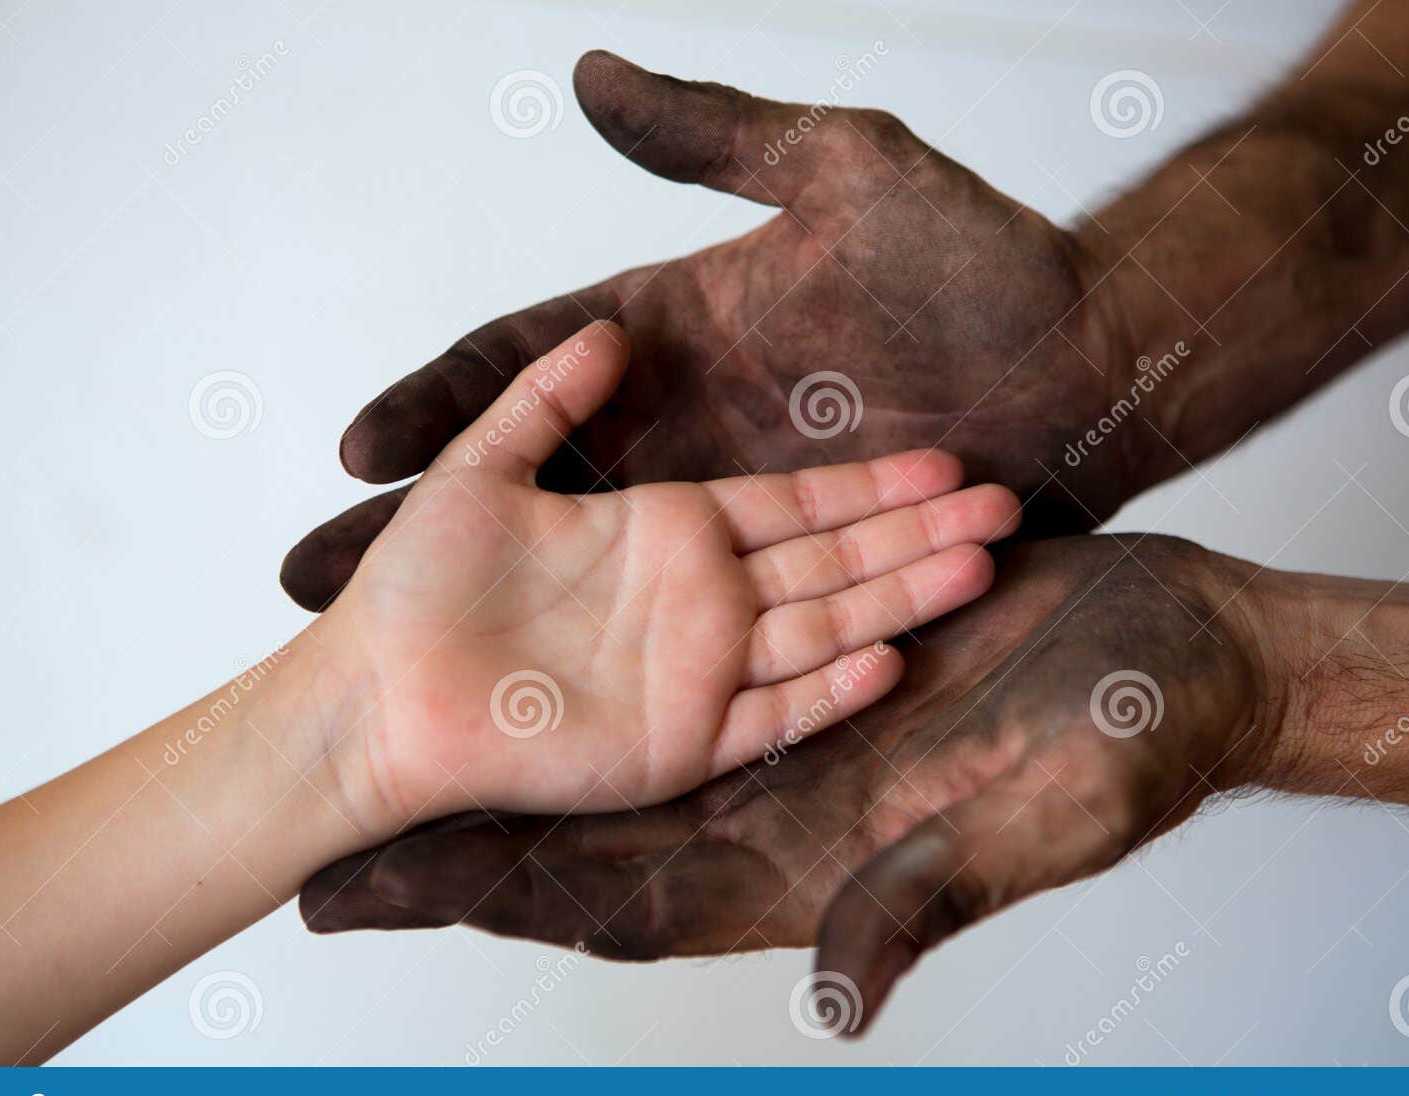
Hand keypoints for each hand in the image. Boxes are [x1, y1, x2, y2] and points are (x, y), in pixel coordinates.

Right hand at [279, 51, 1130, 611]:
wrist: (1092, 365)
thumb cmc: (980, 264)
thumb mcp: (844, 172)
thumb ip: (716, 137)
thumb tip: (588, 77)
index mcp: (677, 333)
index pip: (524, 363)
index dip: (433, 395)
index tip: (351, 441)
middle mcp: (687, 432)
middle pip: (530, 487)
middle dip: (419, 531)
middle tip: (316, 579)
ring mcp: (735, 517)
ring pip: (590, 572)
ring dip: (490, 619)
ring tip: (395, 662)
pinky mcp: (791, 584)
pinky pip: (693, 625)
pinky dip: (612, 659)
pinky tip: (544, 705)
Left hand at [302, 533, 1275, 1029]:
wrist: (1188, 642)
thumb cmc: (1129, 751)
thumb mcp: (1031, 822)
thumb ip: (923, 900)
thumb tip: (834, 1004)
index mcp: (800, 858)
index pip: (611, 893)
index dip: (489, 897)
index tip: (356, 900)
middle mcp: (767, 785)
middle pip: (581, 807)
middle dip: (461, 803)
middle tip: (329, 777)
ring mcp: (781, 707)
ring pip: (619, 702)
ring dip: (522, 690)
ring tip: (402, 660)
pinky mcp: (810, 630)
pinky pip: (681, 623)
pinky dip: (616, 603)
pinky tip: (543, 570)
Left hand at [314, 321, 1019, 835]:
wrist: (364, 706)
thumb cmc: (406, 588)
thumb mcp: (476, 469)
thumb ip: (539, 400)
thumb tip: (604, 335)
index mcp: (668, 534)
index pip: (796, 504)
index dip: (872, 483)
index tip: (944, 455)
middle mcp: (698, 601)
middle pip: (830, 561)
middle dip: (915, 534)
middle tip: (1002, 503)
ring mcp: (693, 672)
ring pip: (819, 627)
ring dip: (896, 598)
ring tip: (978, 561)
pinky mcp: (673, 743)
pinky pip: (767, 715)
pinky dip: (824, 692)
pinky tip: (890, 658)